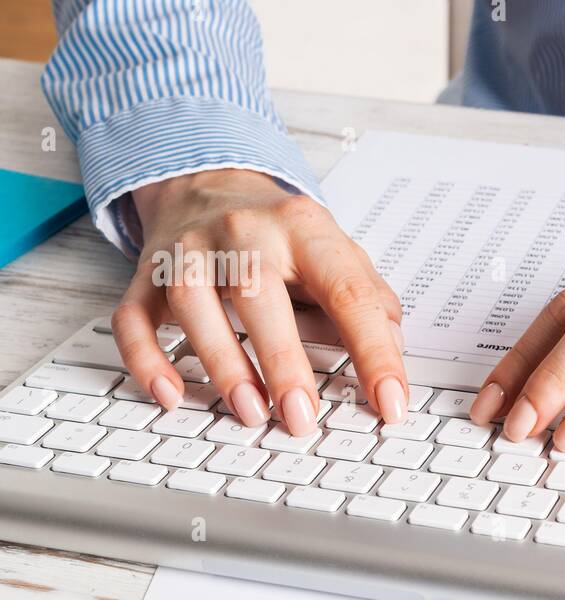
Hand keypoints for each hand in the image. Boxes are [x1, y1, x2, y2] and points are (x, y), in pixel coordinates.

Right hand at [115, 169, 407, 435]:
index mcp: (304, 227)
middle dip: (284, 361)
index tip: (390, 403)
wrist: (206, 181)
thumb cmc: (280, 232)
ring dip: (222, 365)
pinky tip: (172, 396)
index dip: (374, 352)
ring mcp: (188, 252)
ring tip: (252, 413)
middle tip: (304, 418)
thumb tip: (394, 347)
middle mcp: (243, 233)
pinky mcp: (146, 274)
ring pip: (194, 305)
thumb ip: (369, 296)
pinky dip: (147, 360)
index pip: (347, 292)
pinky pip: (134, 318)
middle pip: (260, 293)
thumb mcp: (336, 250)